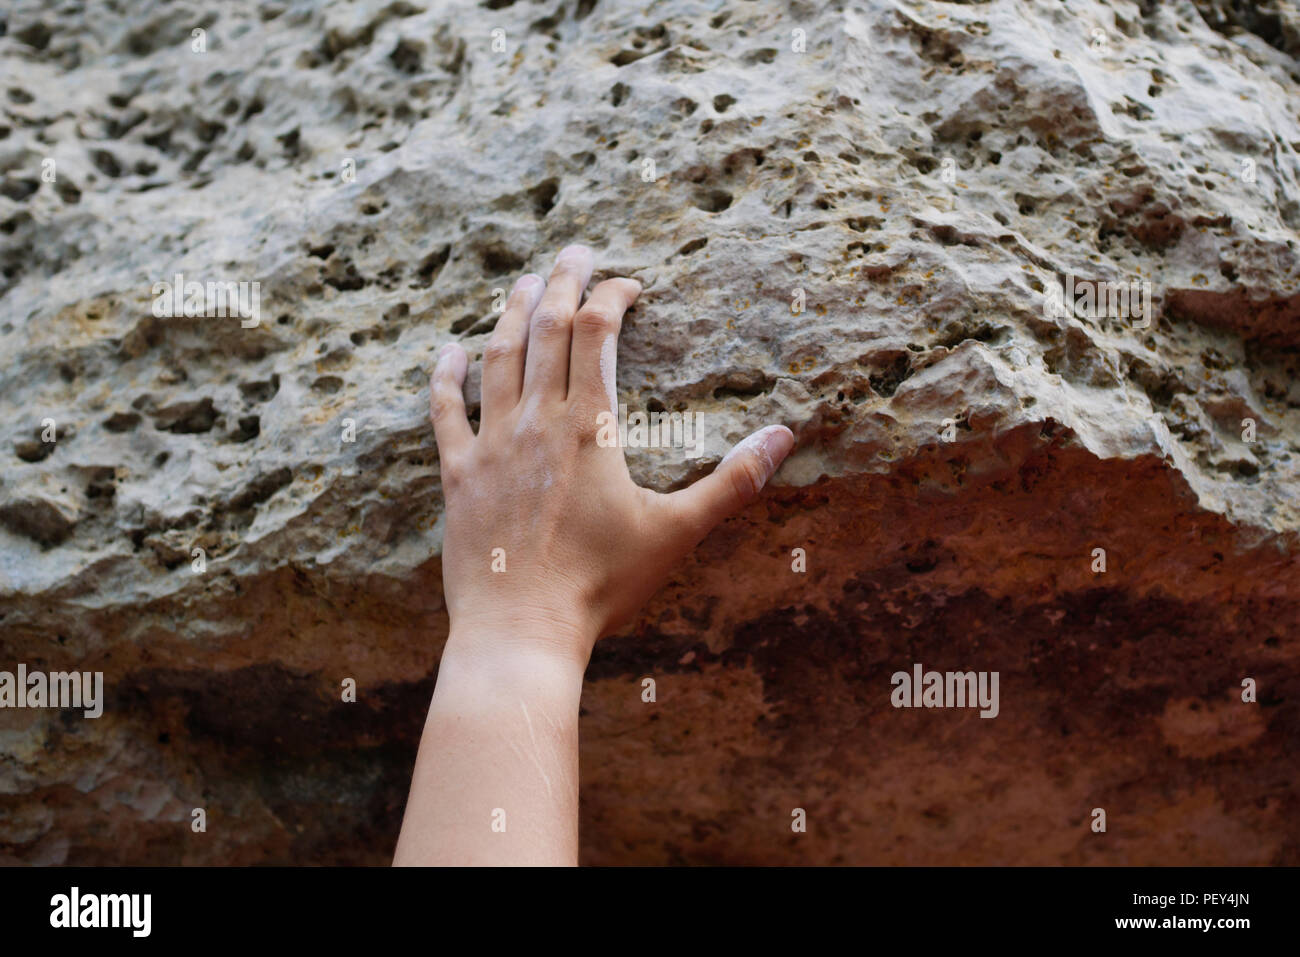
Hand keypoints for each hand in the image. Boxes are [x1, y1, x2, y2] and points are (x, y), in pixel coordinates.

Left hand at [428, 244, 794, 666]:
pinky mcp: (458, 476)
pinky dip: (445, 376)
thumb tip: (784, 437)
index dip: (613, 295)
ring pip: (496, 357)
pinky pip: (445, 412)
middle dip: (562, 281)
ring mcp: (490, 446)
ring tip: (524, 281)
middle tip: (575, 250)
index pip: (598, 332)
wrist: (521, 632)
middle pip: (546, 328)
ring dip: (511, 312)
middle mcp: (535, 422)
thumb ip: (732, 482)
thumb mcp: (677, 533)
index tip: (630, 284)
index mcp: (588, 427)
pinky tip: (449, 352)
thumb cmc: (601, 586)